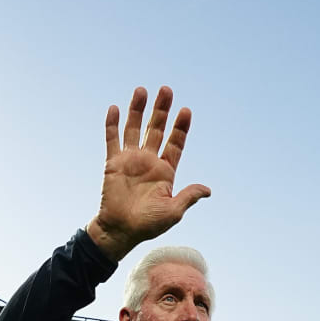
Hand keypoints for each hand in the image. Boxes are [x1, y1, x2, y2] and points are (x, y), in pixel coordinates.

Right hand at [84, 86, 210, 261]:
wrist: (120, 231)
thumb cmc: (147, 225)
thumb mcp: (173, 212)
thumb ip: (188, 197)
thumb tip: (207, 190)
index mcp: (165, 171)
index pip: (175, 143)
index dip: (181, 127)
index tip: (186, 111)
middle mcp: (148, 161)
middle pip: (156, 129)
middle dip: (162, 110)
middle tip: (166, 90)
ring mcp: (130, 160)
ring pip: (134, 129)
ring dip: (138, 110)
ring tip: (142, 90)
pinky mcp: (113, 163)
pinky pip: (112, 140)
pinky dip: (112, 124)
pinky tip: (114, 108)